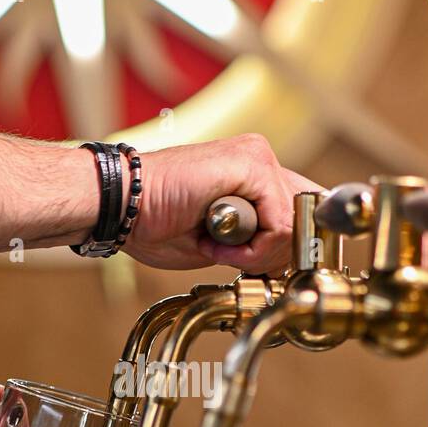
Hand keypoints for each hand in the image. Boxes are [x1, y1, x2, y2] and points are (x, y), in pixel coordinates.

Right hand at [125, 133, 320, 272]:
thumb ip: (254, 240)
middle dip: (277, 253)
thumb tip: (287, 260)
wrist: (122, 206)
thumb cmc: (155, 223)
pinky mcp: (252, 164)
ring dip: (258, 252)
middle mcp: (259, 158)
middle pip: (305, 216)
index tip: (263, 268)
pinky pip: (278, 223)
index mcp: (251, 171)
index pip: (300, 208)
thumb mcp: (219, 239)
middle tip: (234, 261)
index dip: (288, 245)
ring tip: (216, 251)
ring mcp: (257, 157)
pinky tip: (216, 247)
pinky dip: (252, 249)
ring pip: (294, 222)